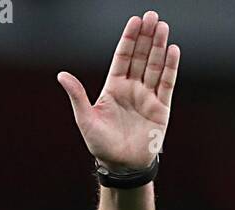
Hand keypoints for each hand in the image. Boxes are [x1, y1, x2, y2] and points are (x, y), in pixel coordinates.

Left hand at [57, 10, 179, 170]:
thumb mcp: (85, 119)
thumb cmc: (101, 145)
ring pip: (154, 66)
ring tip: (162, 27)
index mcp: (113, 88)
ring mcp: (147, 97)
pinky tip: (172, 51)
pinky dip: (170, 67)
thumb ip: (77, 95)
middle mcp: (132, 89)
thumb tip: (62, 75)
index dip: (129, 39)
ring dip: (159, 47)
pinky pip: (166, 84)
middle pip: (141, 57)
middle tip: (152, 17)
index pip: (122, 58)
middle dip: (147, 37)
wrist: (121, 166)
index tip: (135, 21)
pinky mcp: (161, 108)